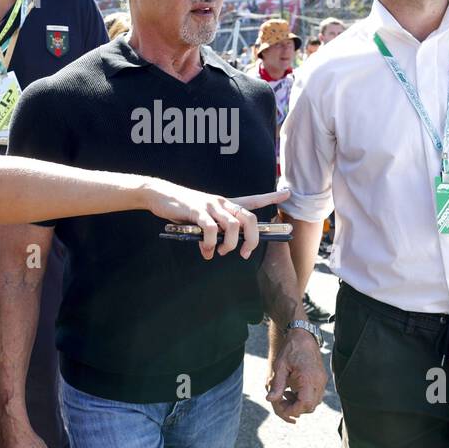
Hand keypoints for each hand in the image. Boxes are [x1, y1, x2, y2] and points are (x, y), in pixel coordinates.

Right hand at [146, 179, 289, 260]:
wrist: (161, 195)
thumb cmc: (182, 209)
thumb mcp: (201, 221)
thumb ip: (211, 234)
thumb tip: (212, 252)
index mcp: (226, 204)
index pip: (253, 200)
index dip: (271, 197)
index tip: (288, 193)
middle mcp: (222, 203)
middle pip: (250, 218)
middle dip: (252, 239)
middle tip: (244, 254)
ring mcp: (211, 206)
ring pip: (233, 226)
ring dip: (230, 245)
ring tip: (220, 253)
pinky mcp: (197, 211)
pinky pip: (211, 229)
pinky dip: (210, 244)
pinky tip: (206, 252)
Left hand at [266, 329, 327, 422]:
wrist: (303, 336)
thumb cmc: (290, 349)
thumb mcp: (280, 366)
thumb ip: (276, 385)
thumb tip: (269, 400)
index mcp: (309, 379)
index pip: (305, 404)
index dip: (292, 410)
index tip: (281, 406)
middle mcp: (319, 382)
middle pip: (310, 407)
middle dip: (295, 408)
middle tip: (281, 400)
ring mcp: (322, 381)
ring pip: (314, 403)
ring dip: (300, 404)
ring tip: (286, 394)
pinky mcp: (322, 379)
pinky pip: (316, 395)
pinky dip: (305, 397)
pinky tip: (294, 390)